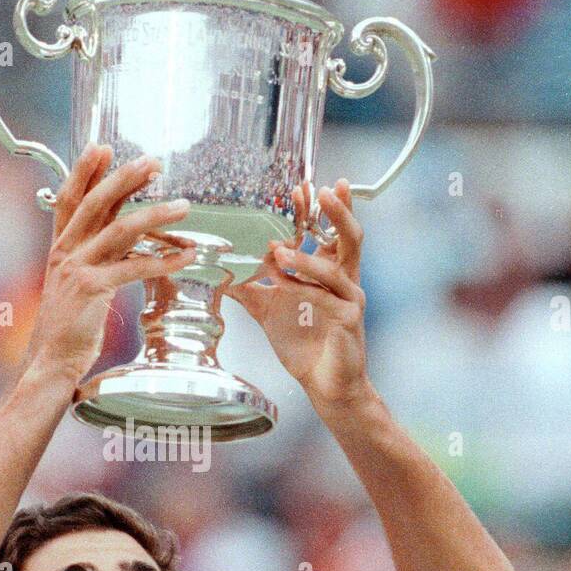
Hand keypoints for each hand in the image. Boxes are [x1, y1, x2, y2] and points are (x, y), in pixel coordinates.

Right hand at [25, 144, 194, 382]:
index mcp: (60, 248)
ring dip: (155, 214)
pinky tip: (186, 257)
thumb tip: (125, 233)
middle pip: (95, 203)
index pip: (68, 199)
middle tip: (152, 162)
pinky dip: (163, 260)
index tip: (102, 147)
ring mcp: (76, 269)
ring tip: (184, 206)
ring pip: (119, 230)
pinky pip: (133, 267)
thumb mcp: (80, 282)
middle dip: (124, 178)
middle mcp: (65, 253)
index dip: (83, 171)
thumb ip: (99, 255)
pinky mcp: (91, 289)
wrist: (50, 361)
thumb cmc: (69, 327)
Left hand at [226, 179, 369, 410]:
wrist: (326, 385)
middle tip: (322, 191)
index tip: (314, 184)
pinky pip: (327, 300)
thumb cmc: (305, 345)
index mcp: (331, 273)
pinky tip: (283, 284)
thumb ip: (250, 286)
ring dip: (307, 258)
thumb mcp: (270, 309)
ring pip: (336, 269)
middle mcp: (346, 281)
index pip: (334, 231)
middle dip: (340, 212)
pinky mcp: (349, 322)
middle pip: (352, 237)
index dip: (329, 207)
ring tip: (279, 250)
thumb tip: (218, 269)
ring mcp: (350, 300)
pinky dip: (304, 290)